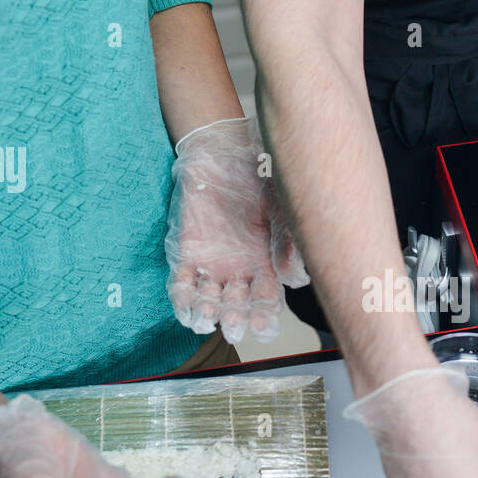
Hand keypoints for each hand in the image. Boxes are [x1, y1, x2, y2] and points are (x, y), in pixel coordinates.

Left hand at [166, 117, 308, 344]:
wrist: (222, 149)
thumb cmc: (258, 175)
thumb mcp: (281, 206)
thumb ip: (287, 241)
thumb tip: (294, 280)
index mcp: (267, 263)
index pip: (267, 300)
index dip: (265, 316)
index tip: (263, 328)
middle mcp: (240, 269)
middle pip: (238, 305)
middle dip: (236, 319)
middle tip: (233, 327)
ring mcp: (212, 263)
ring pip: (210, 299)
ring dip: (208, 313)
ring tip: (207, 317)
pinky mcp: (187, 252)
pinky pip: (182, 282)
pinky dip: (182, 298)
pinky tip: (186, 310)